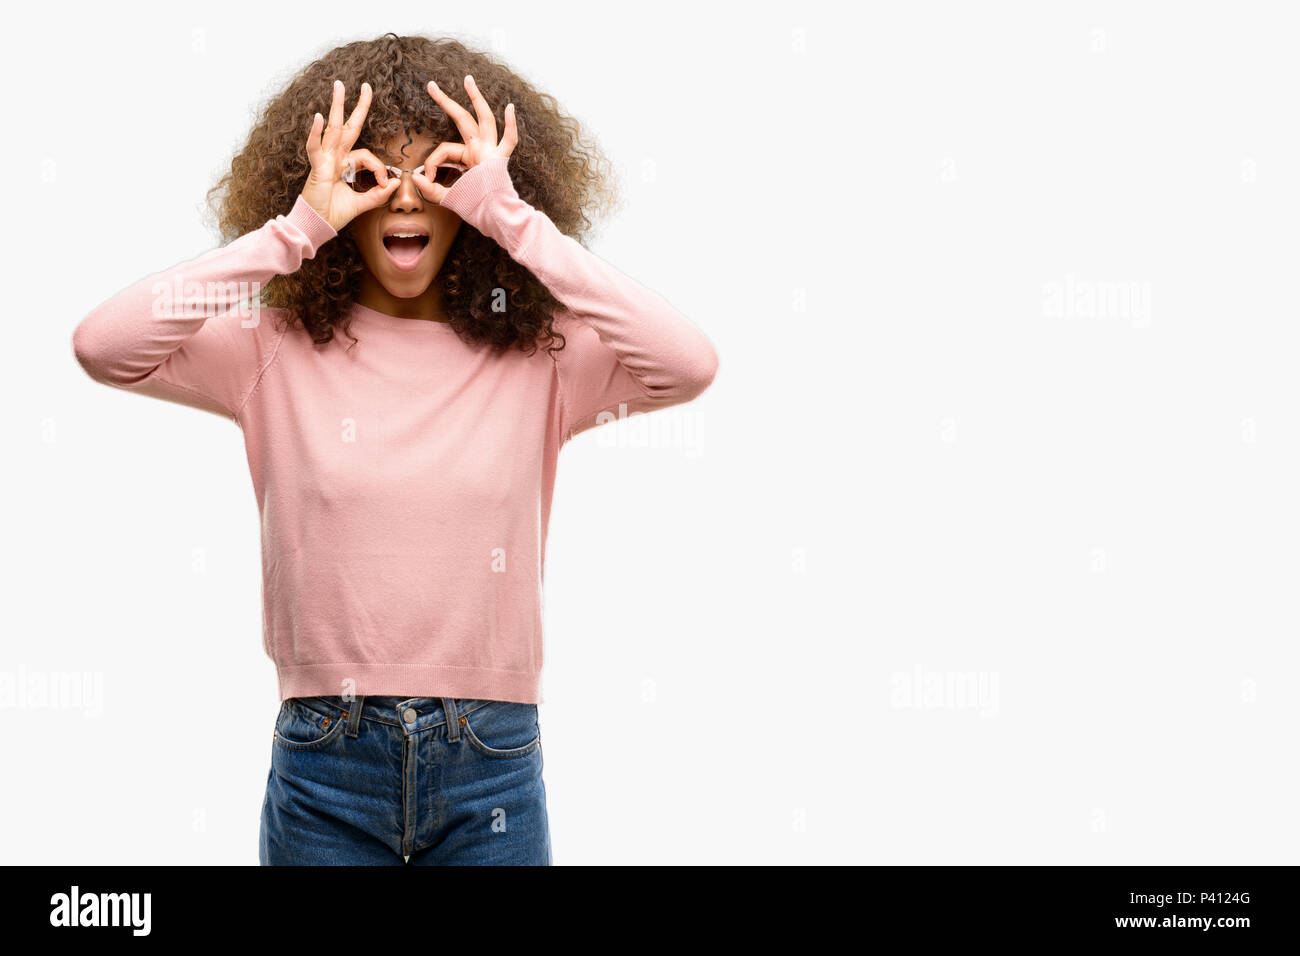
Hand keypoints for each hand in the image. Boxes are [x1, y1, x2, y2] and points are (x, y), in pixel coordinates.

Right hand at [300, 80, 399, 231]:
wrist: (318, 224)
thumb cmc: (334, 212)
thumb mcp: (363, 203)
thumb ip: (379, 194)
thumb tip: (396, 183)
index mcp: (345, 164)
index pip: (368, 156)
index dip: (380, 168)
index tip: (385, 183)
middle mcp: (335, 157)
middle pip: (348, 127)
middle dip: (357, 106)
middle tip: (366, 85)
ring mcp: (324, 159)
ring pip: (333, 128)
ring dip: (336, 106)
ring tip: (339, 85)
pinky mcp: (316, 167)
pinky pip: (315, 147)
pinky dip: (316, 132)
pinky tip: (319, 117)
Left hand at [413, 74, 517, 203]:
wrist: (494, 218)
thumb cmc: (473, 207)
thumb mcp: (446, 197)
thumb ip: (429, 189)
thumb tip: (413, 176)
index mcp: (468, 156)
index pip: (445, 149)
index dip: (431, 162)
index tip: (424, 178)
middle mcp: (480, 148)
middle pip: (462, 118)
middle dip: (446, 101)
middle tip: (430, 85)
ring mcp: (491, 151)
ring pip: (484, 119)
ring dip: (476, 98)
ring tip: (467, 79)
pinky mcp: (500, 160)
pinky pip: (508, 140)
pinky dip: (511, 125)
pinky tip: (510, 107)